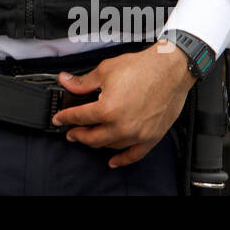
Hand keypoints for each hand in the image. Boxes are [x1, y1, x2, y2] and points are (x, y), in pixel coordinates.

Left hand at [50, 41, 196, 167]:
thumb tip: (66, 81)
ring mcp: (137, 134)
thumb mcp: (105, 70)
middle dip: (78, 135)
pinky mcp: (151, 137)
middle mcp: (121, 126)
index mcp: (107, 109)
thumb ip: (83, 82)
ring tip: (90, 138)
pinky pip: (134, 155)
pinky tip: (113, 161)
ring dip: (97, 143)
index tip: (59, 119)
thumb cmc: (142, 68)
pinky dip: (122, 160)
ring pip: (110, 146)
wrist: (170, 70)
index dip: (65, 118)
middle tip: (71, 132)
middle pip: (92, 137)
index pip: (79, 117)